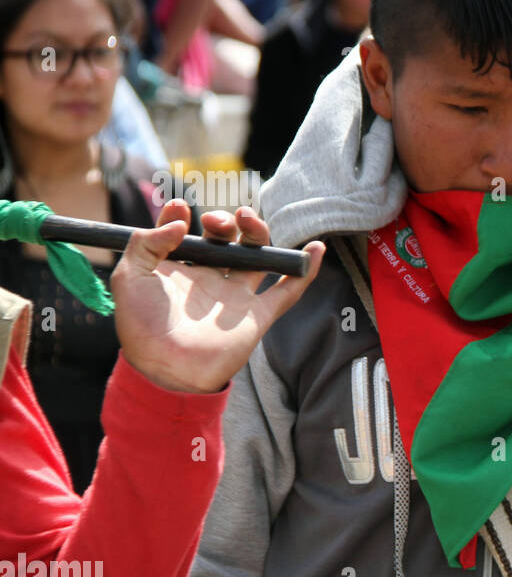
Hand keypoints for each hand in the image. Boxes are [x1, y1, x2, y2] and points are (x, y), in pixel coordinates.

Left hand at [111, 200, 325, 393]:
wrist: (166, 368)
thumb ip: (147, 242)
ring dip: (257, 232)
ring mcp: (236, 296)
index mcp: (178, 270)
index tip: (180, 208)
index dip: (183, 217)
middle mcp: (210, 280)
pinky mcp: (258, 315)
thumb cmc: (141, 327)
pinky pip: (287, 291)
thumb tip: (182, 221)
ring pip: (257, 256)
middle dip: (225, 221)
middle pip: (228, 240)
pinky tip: (316, 249)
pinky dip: (304, 271)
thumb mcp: (130, 276)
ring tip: (248, 219)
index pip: (187, 234)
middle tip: (216, 222)